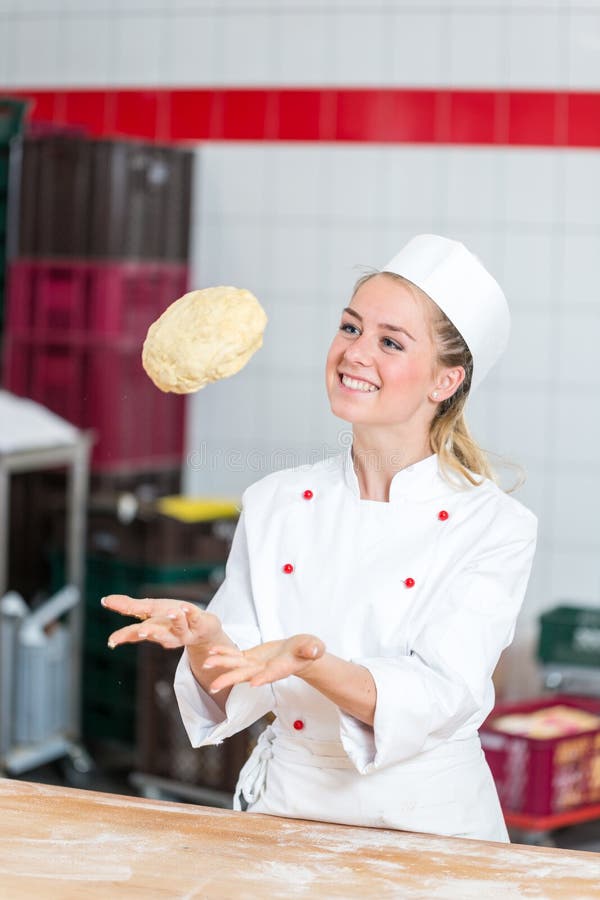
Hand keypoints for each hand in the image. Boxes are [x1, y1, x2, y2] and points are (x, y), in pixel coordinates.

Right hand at [102, 594, 221, 650]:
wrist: (203, 628)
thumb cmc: (173, 618)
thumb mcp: (151, 610)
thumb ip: (129, 606)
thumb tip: (104, 600)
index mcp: (153, 630)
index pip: (136, 634)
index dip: (124, 636)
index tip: (111, 641)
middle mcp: (168, 634)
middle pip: (157, 634)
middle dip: (149, 633)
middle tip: (141, 631)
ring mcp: (185, 631)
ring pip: (179, 627)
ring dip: (175, 620)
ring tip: (171, 611)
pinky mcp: (199, 624)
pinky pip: (195, 617)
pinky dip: (192, 613)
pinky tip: (187, 607)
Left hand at [202, 633, 325, 692]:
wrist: (298, 652)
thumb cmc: (308, 650)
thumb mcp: (314, 647)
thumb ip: (313, 649)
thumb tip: (315, 650)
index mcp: (281, 668)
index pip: (271, 675)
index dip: (263, 678)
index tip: (253, 684)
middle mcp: (264, 670)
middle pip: (246, 675)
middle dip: (229, 679)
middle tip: (213, 686)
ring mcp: (255, 664)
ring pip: (236, 665)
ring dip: (221, 664)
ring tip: (206, 663)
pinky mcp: (250, 657)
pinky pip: (235, 655)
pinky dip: (223, 652)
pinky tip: (212, 650)